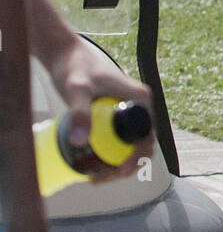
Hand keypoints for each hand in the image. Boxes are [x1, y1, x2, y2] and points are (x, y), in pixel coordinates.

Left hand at [43, 37, 154, 180]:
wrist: (65, 53)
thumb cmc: (73, 66)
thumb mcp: (76, 90)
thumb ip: (79, 112)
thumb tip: (79, 143)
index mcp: (141, 100)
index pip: (147, 139)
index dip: (135, 160)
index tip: (113, 172)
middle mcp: (139, 107)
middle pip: (140, 146)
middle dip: (123, 168)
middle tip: (97, 179)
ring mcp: (128, 111)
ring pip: (130, 146)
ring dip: (117, 165)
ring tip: (92, 176)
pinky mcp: (116, 115)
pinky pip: (119, 141)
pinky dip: (110, 156)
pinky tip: (92, 164)